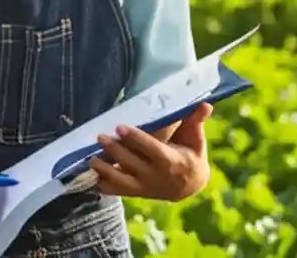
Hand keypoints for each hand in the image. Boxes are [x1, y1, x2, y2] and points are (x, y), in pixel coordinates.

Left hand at [89, 102, 212, 200]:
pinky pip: (117, 191)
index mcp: (172, 160)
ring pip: (121, 181)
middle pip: (132, 163)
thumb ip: (195, 121)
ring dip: (105, 170)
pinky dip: (102, 185)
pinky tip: (91, 175)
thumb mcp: (196, 139)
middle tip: (100, 136)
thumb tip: (205, 103)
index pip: (152, 149)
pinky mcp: (135, 192)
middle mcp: (156, 176)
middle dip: (115, 150)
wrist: (189, 186)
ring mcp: (144, 186)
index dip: (136, 139)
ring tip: (91, 158)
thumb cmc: (190, 154)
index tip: (120, 127)